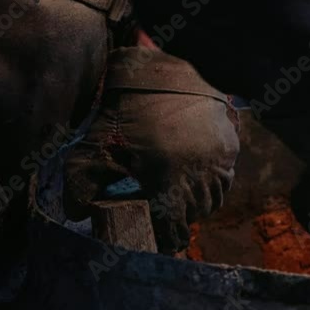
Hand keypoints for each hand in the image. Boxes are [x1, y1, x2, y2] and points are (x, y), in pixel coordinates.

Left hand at [63, 46, 239, 252]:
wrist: (156, 71)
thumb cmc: (123, 111)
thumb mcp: (93, 147)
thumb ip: (80, 185)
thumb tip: (79, 214)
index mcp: (168, 180)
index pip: (174, 229)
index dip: (165, 238)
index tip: (156, 238)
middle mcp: (200, 173)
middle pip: (195, 215)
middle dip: (179, 219)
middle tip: (163, 216)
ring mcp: (219, 159)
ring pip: (214, 199)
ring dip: (198, 204)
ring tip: (180, 199)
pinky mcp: (230, 144)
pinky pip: (226, 177)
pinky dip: (213, 185)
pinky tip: (196, 179)